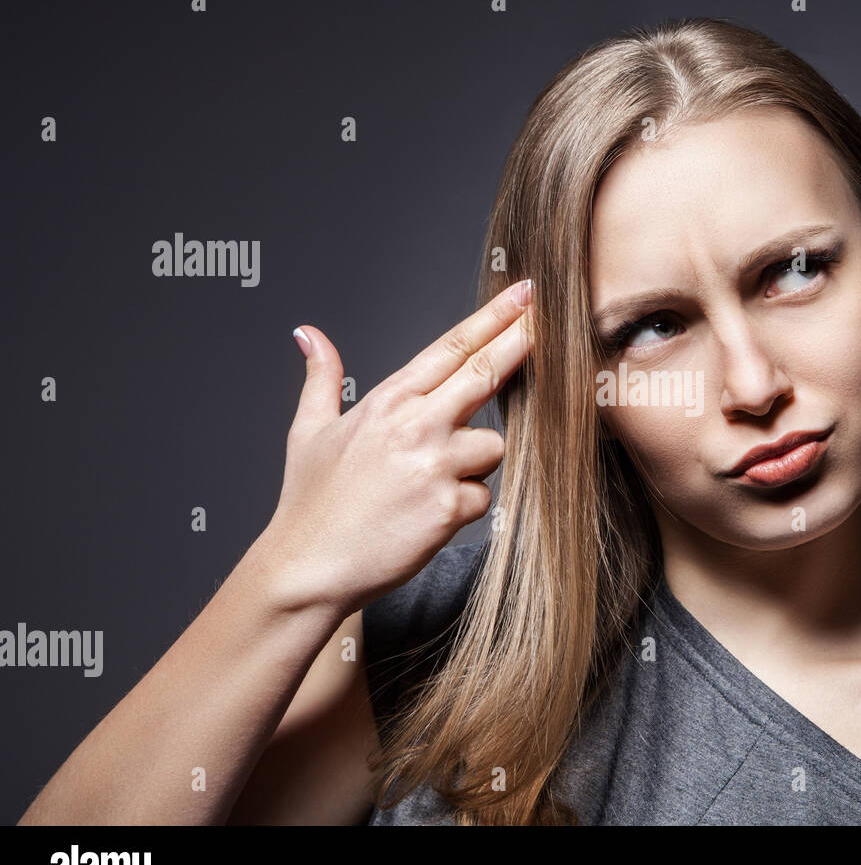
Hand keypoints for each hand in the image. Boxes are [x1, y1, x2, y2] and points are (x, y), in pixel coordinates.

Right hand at [254, 279, 533, 615]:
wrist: (307, 568)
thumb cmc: (311, 503)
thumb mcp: (308, 431)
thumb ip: (321, 377)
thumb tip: (308, 334)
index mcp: (386, 402)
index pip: (450, 348)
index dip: (493, 318)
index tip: (523, 295)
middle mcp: (413, 426)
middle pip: (485, 373)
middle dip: (522, 343)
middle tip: (549, 320)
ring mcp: (434, 466)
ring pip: (492, 446)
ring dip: (474, 462)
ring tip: (427, 484)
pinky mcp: (449, 507)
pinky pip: (482, 495)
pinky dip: (463, 505)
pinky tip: (426, 516)